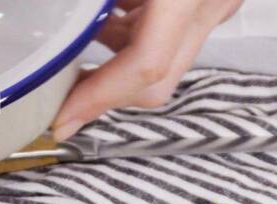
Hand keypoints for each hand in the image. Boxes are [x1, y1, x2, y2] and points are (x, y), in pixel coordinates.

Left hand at [51, 0, 241, 140]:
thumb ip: (93, 4)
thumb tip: (61, 30)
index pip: (144, 67)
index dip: (100, 98)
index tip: (63, 119)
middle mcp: (211, 5)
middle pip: (156, 78)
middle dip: (106, 94)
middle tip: (61, 97)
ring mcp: (216, 2)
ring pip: (164, 60)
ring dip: (117, 62)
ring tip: (73, 51)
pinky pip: (171, 32)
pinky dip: (133, 33)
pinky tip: (104, 20)